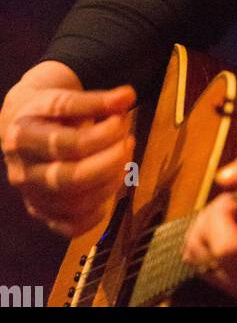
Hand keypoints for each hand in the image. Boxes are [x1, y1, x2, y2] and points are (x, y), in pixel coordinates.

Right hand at [1, 64, 135, 237]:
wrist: (22, 127)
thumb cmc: (47, 111)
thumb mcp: (64, 96)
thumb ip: (96, 100)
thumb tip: (128, 96)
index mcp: (22, 137)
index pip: (65, 144)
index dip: (101, 135)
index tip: (121, 118)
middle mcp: (22, 171)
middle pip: (69, 179)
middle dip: (109, 162)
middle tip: (128, 142)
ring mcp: (31, 195)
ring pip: (74, 203)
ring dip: (110, 182)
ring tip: (125, 157)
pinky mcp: (42, 212)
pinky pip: (69, 227)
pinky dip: (95, 215)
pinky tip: (109, 191)